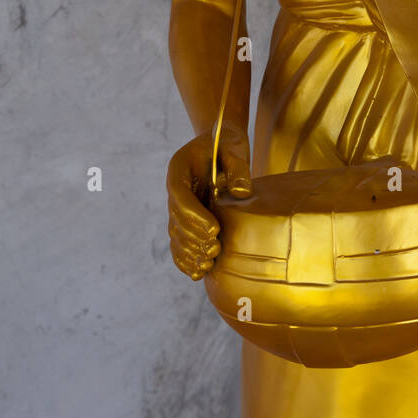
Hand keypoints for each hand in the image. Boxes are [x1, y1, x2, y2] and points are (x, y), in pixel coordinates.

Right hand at [166, 122, 251, 280]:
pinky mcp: (186, 219)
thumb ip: (239, 167)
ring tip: (207, 266)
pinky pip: (179, 242)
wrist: (220, 144)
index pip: (180, 195)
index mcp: (179, 169)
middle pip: (176, 220)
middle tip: (215, 251)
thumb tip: (242, 193)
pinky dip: (185, 259)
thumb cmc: (227, 144)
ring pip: (176, 235)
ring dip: (189, 253)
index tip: (214, 229)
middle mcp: (174, 189)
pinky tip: (197, 273)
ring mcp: (178, 206)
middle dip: (194, 239)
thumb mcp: (234, 147)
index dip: (194, 215)